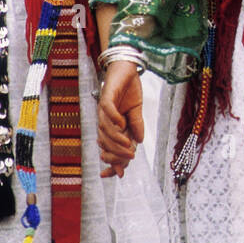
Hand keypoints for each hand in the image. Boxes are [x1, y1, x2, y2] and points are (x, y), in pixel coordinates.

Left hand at [98, 60, 143, 178]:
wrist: (126, 68)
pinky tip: (122, 124)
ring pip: (105, 129)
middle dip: (116, 154)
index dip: (112, 162)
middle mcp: (105, 120)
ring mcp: (104, 109)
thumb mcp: (137, 110)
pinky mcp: (106, 97)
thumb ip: (136, 126)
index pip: (110, 147)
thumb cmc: (129, 89)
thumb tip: (139, 142)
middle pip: (106, 142)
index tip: (119, 175)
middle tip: (128, 158)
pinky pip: (107, 110)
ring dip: (116, 140)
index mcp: (112, 125)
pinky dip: (113, 119)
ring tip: (128, 145)